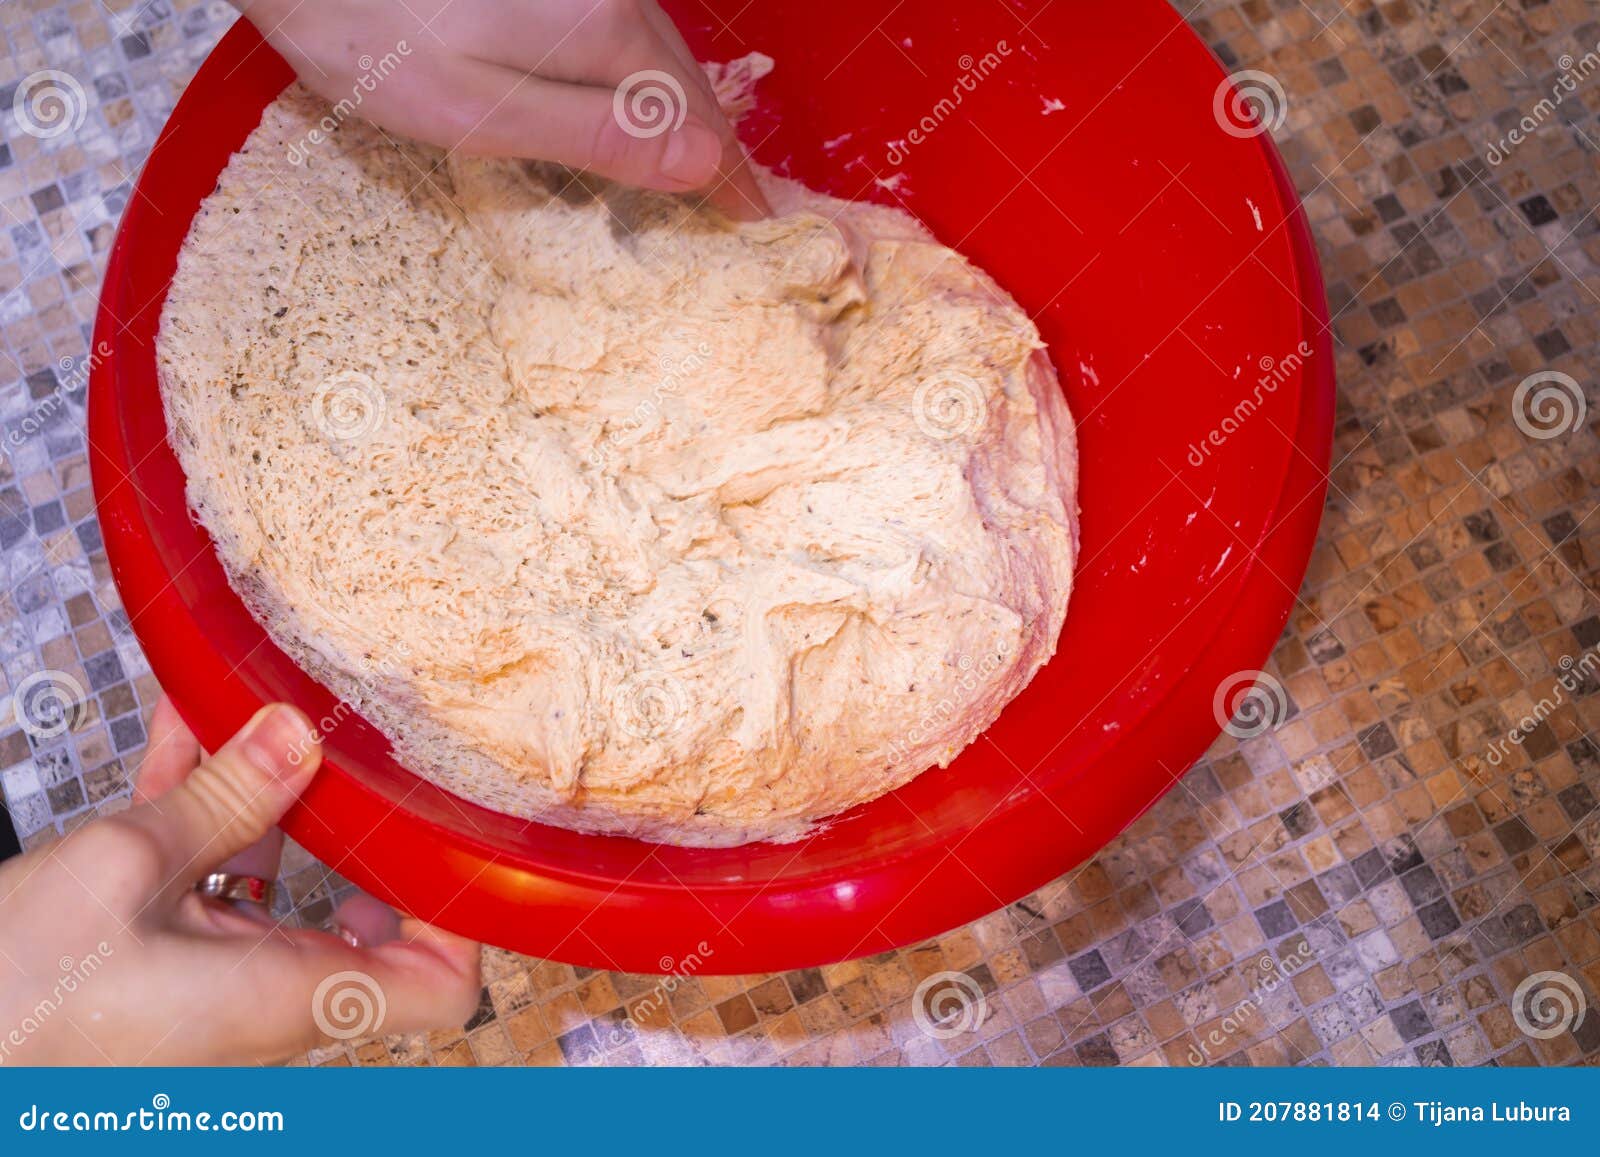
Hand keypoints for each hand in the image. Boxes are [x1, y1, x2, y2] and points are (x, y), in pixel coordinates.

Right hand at [0, 698, 480, 1064]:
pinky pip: (202, 875)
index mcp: (289, 998)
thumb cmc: (13, 1002)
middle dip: (357, 817)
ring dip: (263, 788)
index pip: (438, 985)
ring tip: (260, 702)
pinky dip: (199, 805)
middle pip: (359, 911)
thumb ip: (223, 799)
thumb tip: (296, 732)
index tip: (453, 830)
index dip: (462, 916)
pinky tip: (185, 721)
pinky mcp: (157, 956)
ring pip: (271, 874)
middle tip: (359, 741)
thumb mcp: (125, 873)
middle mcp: (266, 997)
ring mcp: (212, 978)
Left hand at [231, 0, 769, 218]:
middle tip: (741, 204)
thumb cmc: (378, 38)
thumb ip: (598, 134)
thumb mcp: (485, 110)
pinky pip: (627, 33)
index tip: (756, 222)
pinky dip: (646, 79)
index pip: (696, 119)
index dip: (730, 175)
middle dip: (717, 144)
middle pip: (688, 81)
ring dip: (685, 111)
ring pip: (660, 53)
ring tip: (700, 164)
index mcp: (604, 33)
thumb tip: (701, 159)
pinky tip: (638, 101)